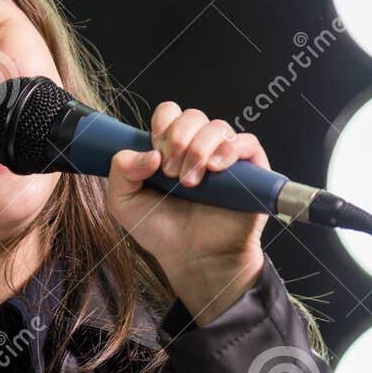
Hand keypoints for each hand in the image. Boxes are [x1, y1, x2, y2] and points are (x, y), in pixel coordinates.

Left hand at [106, 102, 267, 321]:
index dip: (162, 125)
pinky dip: (229, 150)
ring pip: (218, 126)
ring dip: (199, 149)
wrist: (192, 259)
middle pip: (192, 116)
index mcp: (171, 149)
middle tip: (170, 173)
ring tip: (189, 182)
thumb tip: (148, 152)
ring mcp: (225, 158)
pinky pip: (247, 142)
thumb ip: (121, 171)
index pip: (170, 113)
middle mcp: (199, 148)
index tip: (155, 153)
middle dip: (177, 139)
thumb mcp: (124, 202)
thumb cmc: (161, 230)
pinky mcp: (250, 171)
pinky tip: (215, 169)